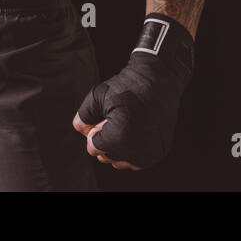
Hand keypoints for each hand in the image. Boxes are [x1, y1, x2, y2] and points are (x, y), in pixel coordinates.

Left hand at [71, 13, 195, 170]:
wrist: (160, 78)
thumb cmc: (128, 85)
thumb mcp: (98, 95)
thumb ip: (83, 116)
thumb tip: (81, 129)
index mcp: (118, 138)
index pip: (93, 148)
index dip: (95, 131)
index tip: (104, 116)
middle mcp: (136, 150)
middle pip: (107, 157)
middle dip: (106, 140)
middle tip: (116, 118)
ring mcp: (150, 153)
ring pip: (123, 162)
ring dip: (119, 147)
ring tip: (126, 124)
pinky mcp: (160, 151)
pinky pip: (138, 159)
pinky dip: (134, 148)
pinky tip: (137, 129)